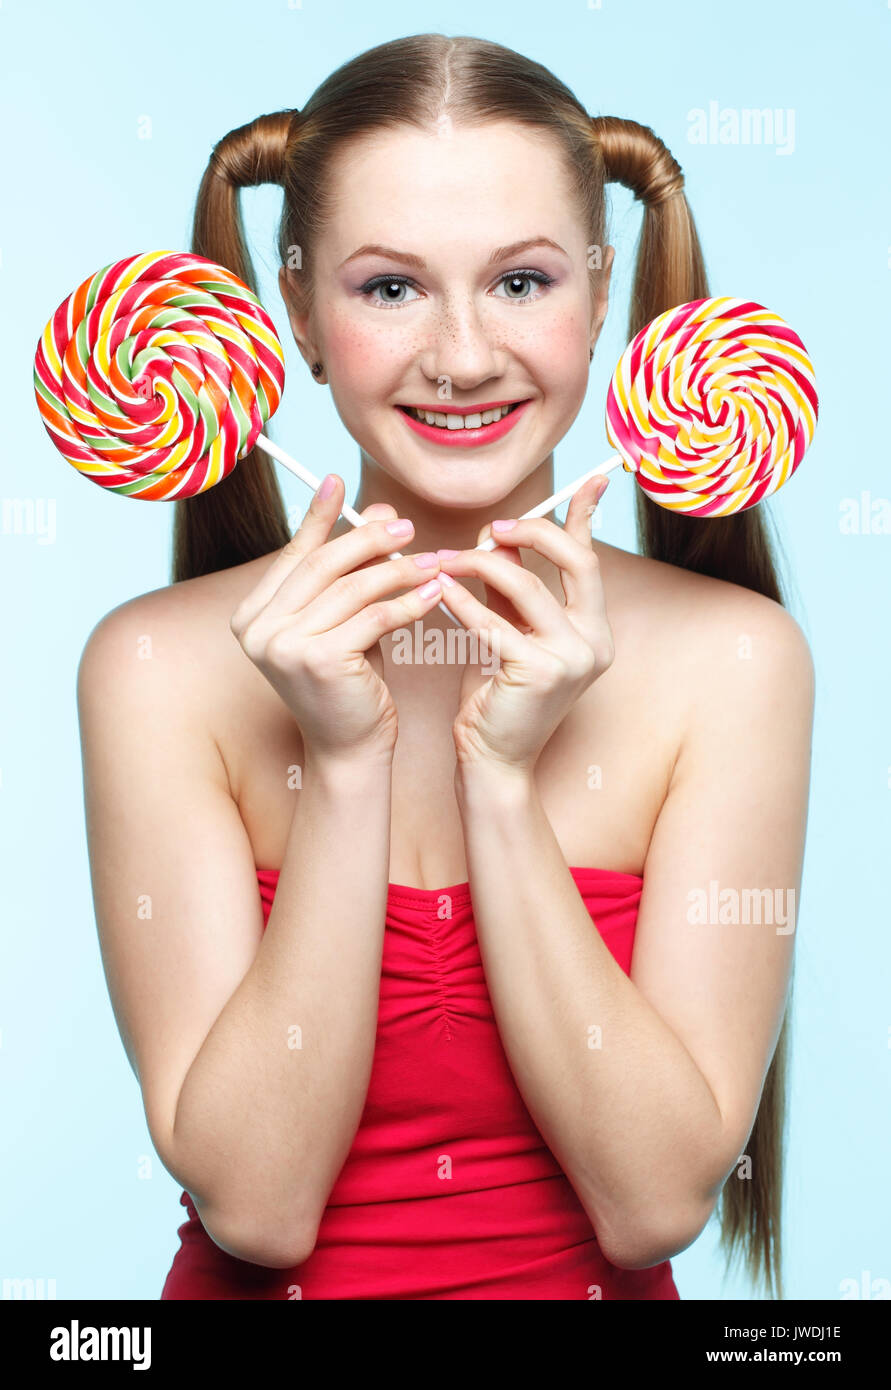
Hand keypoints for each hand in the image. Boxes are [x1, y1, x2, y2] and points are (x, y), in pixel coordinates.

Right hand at [229, 475, 443, 763]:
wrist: (350, 749)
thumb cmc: (350, 682)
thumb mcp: (347, 618)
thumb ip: (354, 568)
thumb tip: (378, 509)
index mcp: (252, 614)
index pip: (292, 555)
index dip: (317, 518)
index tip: (337, 481)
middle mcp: (257, 628)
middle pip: (322, 564)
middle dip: (368, 540)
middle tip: (407, 527)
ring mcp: (282, 645)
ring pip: (353, 588)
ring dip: (399, 571)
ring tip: (433, 561)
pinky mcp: (318, 660)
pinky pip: (374, 617)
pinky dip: (409, 603)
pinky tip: (435, 594)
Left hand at [437, 475, 613, 772]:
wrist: (491, 761)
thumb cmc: (495, 697)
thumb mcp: (505, 631)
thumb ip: (507, 586)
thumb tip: (494, 535)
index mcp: (594, 628)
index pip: (591, 558)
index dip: (587, 517)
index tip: (593, 478)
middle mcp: (596, 640)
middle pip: (576, 561)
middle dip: (531, 533)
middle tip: (490, 527)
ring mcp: (575, 658)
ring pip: (528, 585)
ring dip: (479, 565)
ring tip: (443, 561)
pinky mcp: (541, 672)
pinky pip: (495, 621)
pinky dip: (464, 602)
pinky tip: (440, 590)